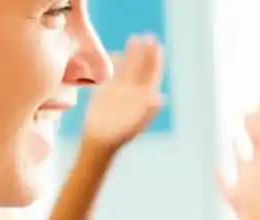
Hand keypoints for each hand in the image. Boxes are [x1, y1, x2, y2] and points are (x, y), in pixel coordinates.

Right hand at [82, 35, 165, 151]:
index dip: (155, 60)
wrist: (99, 143)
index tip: (156, 45)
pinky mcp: (107, 92)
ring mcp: (121, 91)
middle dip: (146, 52)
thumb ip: (147, 111)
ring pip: (128, 68)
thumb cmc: (118, 137)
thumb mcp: (133, 125)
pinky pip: (114, 74)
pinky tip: (116, 55)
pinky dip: (115, 64)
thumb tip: (160, 98)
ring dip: (131, 54)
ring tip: (134, 38)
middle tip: (148, 36)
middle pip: (142, 68)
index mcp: (143, 99)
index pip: (152, 75)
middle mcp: (134, 93)